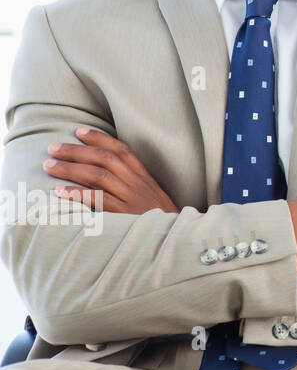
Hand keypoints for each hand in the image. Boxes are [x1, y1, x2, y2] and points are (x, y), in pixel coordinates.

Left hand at [44, 126, 179, 213]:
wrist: (174, 238)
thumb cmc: (159, 220)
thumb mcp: (152, 196)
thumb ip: (134, 184)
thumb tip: (107, 175)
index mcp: (144, 177)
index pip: (122, 150)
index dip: (100, 138)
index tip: (79, 131)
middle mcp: (137, 184)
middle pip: (105, 159)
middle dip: (77, 151)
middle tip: (53, 148)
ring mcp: (130, 199)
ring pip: (98, 176)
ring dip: (71, 168)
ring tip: (49, 165)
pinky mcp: (123, 216)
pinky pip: (97, 200)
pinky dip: (77, 194)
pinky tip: (60, 191)